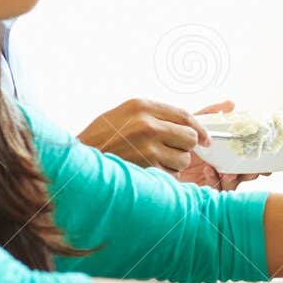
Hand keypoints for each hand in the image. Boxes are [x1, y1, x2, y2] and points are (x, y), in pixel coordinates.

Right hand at [79, 97, 207, 172]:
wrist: (77, 162)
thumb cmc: (101, 139)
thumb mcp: (124, 115)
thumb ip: (154, 116)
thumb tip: (192, 126)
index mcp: (141, 106)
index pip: (184, 115)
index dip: (199, 128)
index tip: (205, 139)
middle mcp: (146, 124)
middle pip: (189, 138)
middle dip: (184, 147)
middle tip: (169, 151)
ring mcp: (147, 147)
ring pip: (183, 159)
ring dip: (173, 164)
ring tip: (151, 161)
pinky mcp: (147, 168)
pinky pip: (172, 175)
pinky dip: (164, 176)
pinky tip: (146, 171)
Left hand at [174, 102, 259, 189]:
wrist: (149, 154)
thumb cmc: (170, 138)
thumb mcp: (190, 123)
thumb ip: (210, 114)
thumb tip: (231, 103)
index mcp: (221, 152)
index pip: (246, 158)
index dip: (258, 162)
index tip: (265, 164)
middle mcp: (219, 167)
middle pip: (244, 173)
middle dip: (252, 173)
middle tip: (255, 171)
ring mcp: (211, 179)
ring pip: (233, 183)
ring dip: (236, 178)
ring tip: (234, 173)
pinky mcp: (201, 190)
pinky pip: (217, 190)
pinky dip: (217, 181)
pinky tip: (210, 171)